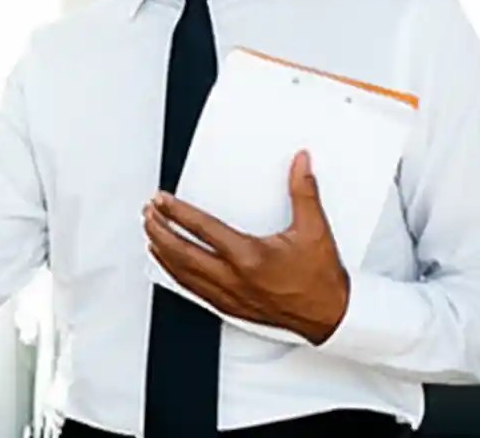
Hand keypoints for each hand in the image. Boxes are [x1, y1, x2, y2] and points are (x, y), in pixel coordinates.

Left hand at [144, 150, 350, 343]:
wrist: (331, 316)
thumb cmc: (321, 280)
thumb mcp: (314, 229)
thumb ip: (303, 191)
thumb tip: (300, 163)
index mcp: (249, 257)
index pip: (202, 228)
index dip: (177, 212)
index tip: (162, 200)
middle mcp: (233, 278)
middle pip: (182, 252)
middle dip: (160, 231)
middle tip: (148, 214)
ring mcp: (228, 295)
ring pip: (182, 273)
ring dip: (162, 252)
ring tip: (150, 233)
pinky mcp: (229, 307)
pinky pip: (192, 290)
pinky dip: (174, 274)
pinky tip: (167, 264)